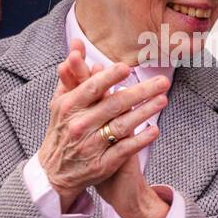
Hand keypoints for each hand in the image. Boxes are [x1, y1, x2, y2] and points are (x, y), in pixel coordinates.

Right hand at [56, 51, 171, 217]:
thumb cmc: (62, 130)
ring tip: (163, 100)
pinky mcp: (102, 164)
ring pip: (122, 126)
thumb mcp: (61, 102)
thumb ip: (71, 72)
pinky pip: (124, 150)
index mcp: (69, 108)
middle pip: (113, 105)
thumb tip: (76, 45)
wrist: (54, 172)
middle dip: (140, 92)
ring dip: (145, 112)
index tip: (127, 68)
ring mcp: (91, 146)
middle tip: (162, 81)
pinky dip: (140, 139)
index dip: (109, 78)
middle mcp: (79, 126)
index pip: (91, 89)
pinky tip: (154, 130)